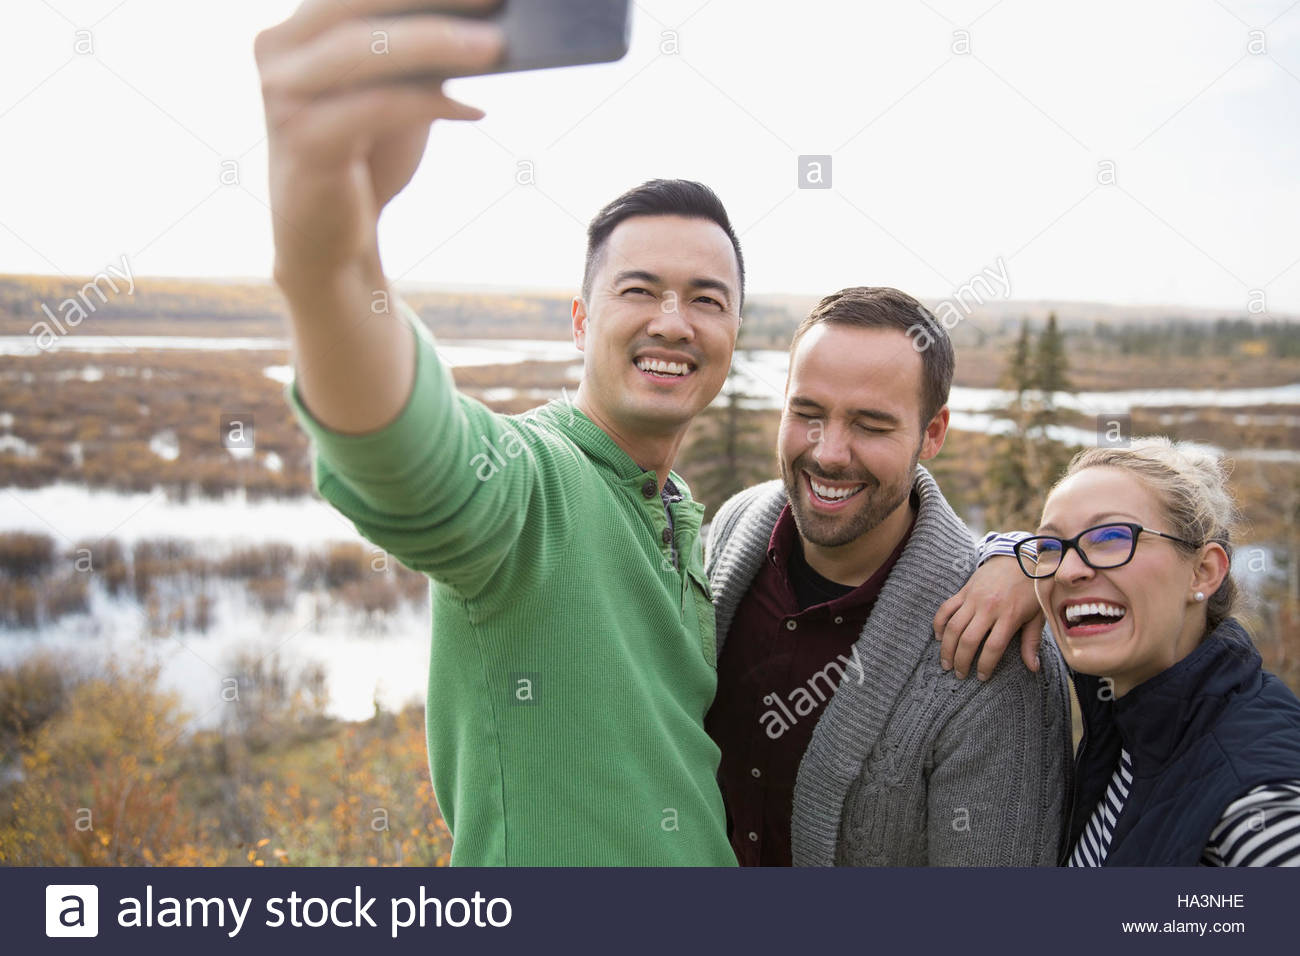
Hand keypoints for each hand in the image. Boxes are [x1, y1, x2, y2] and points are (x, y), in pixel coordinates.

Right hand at [255, 0, 503, 290]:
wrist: (331, 239)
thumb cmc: (367, 158)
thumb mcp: (394, 91)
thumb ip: (417, 51)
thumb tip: (477, 16)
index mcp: (298, 28)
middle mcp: (279, 50)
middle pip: (357, 2)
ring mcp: (283, 94)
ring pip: (363, 50)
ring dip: (435, 43)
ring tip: (494, 46)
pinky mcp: (302, 142)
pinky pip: (373, 108)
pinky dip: (429, 104)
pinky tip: (474, 109)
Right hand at [933, 556, 1043, 680]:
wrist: (1021, 558)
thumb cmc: (1032, 590)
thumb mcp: (1037, 616)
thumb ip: (1031, 642)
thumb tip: (1033, 668)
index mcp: (1009, 616)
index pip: (992, 648)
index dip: (985, 666)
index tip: (982, 677)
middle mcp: (989, 608)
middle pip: (968, 640)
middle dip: (961, 661)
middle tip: (959, 674)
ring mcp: (973, 599)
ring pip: (953, 627)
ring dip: (946, 648)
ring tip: (946, 663)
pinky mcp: (964, 591)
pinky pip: (946, 609)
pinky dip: (938, 623)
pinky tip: (937, 636)